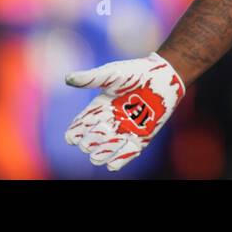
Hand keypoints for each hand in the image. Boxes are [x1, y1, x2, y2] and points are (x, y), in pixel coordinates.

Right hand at [64, 53, 185, 171]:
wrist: (163, 76)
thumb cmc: (135, 72)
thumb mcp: (111, 74)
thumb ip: (90, 78)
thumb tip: (67, 79)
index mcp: (96, 110)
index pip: (76, 131)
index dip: (74, 133)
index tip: (83, 125)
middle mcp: (107, 124)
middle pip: (88, 144)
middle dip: (91, 141)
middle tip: (105, 126)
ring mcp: (123, 133)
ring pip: (102, 155)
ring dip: (103, 152)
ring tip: (111, 139)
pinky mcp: (140, 139)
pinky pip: (124, 157)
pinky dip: (118, 160)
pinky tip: (118, 153)